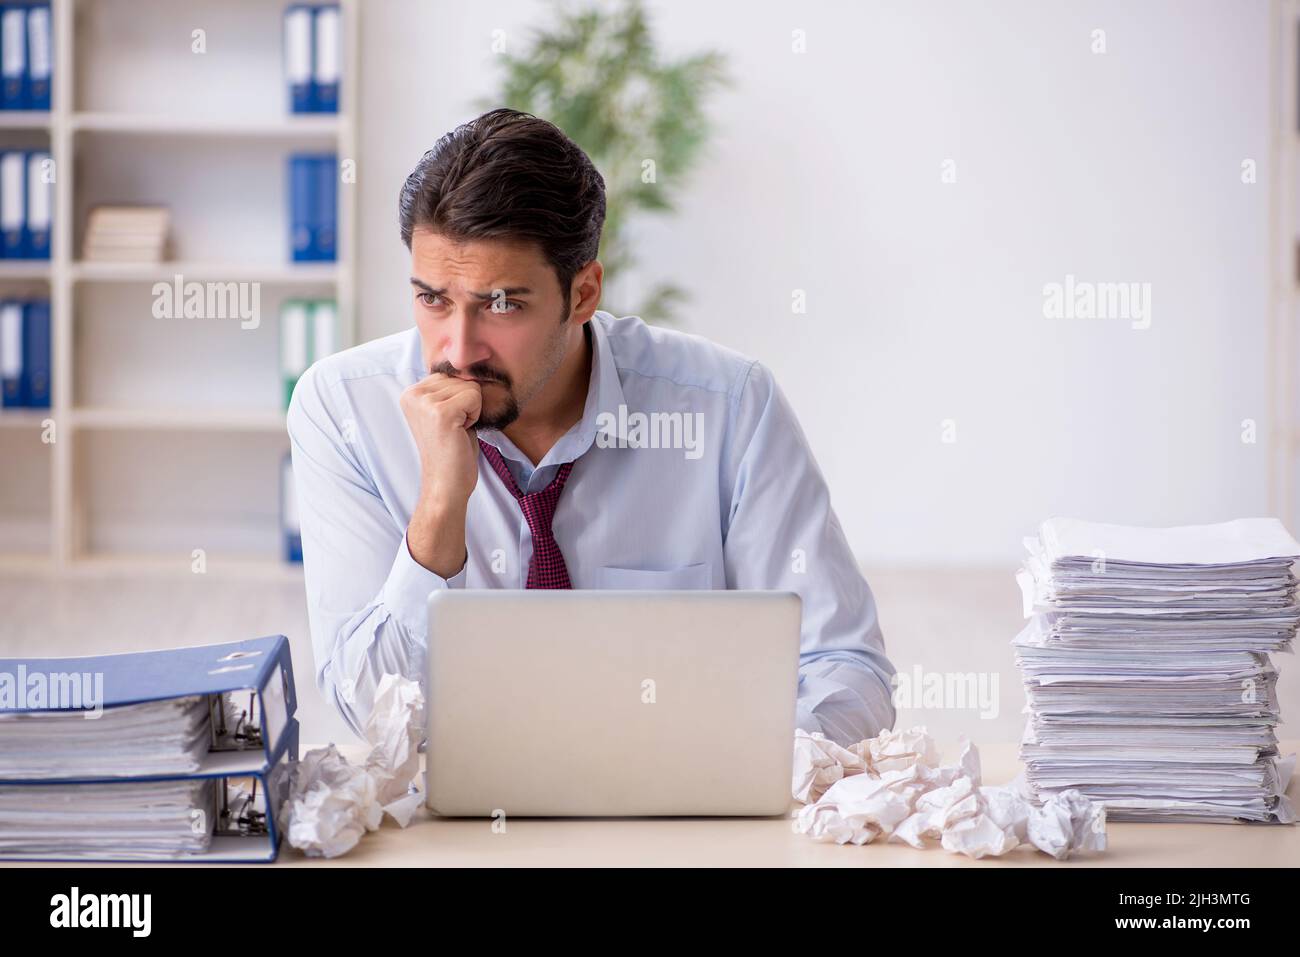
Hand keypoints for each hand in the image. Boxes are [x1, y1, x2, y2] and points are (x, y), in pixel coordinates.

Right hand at [400, 373, 481, 575]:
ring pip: (471, 387)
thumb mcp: (446, 412)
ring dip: (471, 412)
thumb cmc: (451, 451)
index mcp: (410, 392)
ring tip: (456, 432)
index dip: (461, 399)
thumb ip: (450, 390)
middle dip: (467, 404)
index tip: (449, 423)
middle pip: (462, 378)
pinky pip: (475, 397)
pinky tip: (460, 434)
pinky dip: (475, 417)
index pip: (453, 375)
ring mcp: (425, 403)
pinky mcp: (441, 413)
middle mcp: (412, 394)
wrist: (446, 486)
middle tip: (454, 430)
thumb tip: (470, 364)